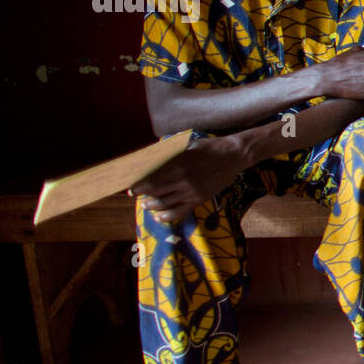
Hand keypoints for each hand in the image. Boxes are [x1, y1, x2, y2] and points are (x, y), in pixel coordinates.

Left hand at [131, 136, 245, 223]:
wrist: (233, 156)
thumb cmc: (209, 148)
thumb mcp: (186, 147)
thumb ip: (170, 156)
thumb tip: (151, 162)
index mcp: (177, 165)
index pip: (152, 179)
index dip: (139, 186)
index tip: (131, 189)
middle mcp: (182, 180)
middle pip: (155, 192)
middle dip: (143, 195)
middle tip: (136, 196)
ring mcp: (191, 192)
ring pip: (165, 203)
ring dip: (152, 206)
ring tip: (146, 205)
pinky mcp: (199, 200)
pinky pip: (180, 212)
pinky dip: (167, 216)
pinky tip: (159, 217)